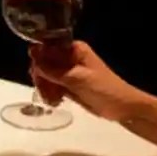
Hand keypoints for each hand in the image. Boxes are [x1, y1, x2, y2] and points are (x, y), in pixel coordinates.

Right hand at [28, 40, 148, 122]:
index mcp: (73, 49)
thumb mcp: (77, 78)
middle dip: (41, 77)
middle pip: (43, 62)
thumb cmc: (104, 88)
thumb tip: (33, 54)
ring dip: (45, 87)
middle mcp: (69, 57)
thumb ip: (53, 69)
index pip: (47, 47)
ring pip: (46, 75)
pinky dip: (51, 93)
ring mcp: (69, 72)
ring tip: (52, 100)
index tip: (37, 75)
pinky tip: (55, 102)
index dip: (38, 59)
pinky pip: (52, 86)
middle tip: (45, 92)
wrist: (123, 108)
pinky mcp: (69, 85)